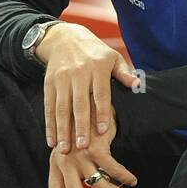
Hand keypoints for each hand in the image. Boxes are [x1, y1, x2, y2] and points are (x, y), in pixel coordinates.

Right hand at [37, 22, 139, 152]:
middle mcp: (78, 73)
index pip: (100, 94)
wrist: (65, 38)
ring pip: (60, 108)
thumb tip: (138, 85)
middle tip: (82, 147)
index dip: (101, 113)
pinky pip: (48, 106)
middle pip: (78, 104)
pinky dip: (49, 124)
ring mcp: (61, 79)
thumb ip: (124, 73)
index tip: (103, 131)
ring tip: (64, 149)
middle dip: (79, 126)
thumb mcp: (113, 58)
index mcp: (97, 67)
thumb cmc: (96, 52)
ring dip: (62, 130)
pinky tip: (52, 140)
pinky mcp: (48, 83)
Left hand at [46, 121, 135, 187]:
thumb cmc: (85, 127)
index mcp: (55, 163)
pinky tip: (131, 180)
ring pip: (98, 185)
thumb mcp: (72, 149)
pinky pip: (113, 170)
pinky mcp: (96, 147)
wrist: (91, 101)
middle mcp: (64, 161)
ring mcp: (79, 155)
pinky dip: (124, 178)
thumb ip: (73, 168)